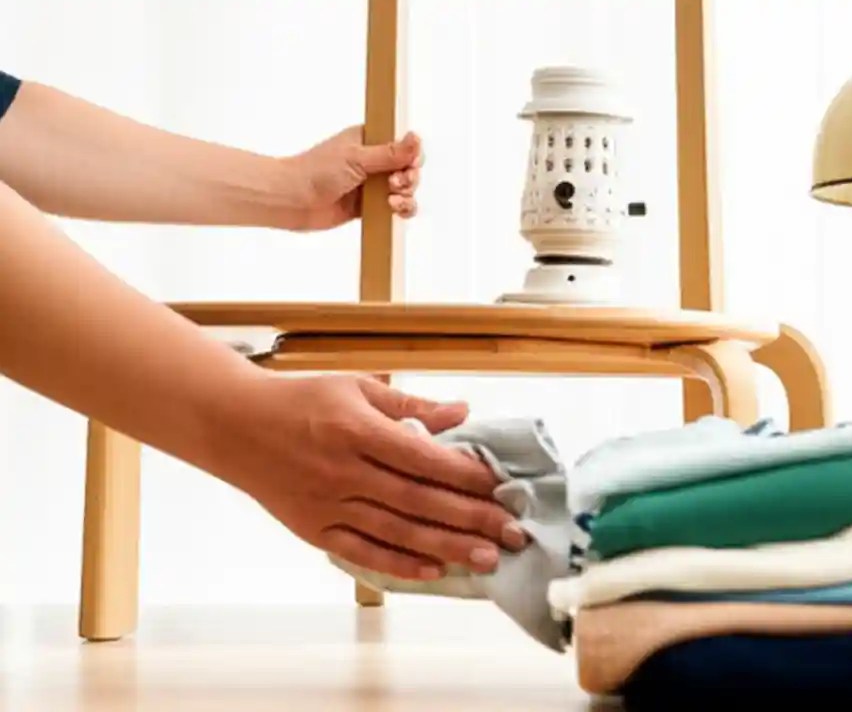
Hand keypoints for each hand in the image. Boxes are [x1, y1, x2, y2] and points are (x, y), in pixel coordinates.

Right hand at [206, 374, 527, 580]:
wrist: (234, 425)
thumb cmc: (301, 400)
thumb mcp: (356, 388)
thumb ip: (410, 405)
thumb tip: (462, 411)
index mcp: (356, 430)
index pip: (423, 458)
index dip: (465, 475)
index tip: (501, 486)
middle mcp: (343, 471)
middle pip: (417, 500)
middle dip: (470, 518)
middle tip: (511, 532)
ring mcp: (328, 505)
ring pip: (397, 531)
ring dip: (446, 547)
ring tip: (487, 557)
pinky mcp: (314, 530)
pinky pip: (363, 552)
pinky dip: (400, 564)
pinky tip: (435, 570)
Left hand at [283, 125, 421, 230]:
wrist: (292, 200)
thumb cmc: (316, 171)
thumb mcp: (357, 158)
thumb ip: (390, 152)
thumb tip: (417, 138)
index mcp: (369, 141)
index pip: (403, 144)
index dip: (412, 155)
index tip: (409, 164)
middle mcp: (373, 161)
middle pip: (408, 168)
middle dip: (409, 178)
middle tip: (395, 183)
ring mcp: (371, 185)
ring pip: (404, 190)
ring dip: (406, 196)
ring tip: (393, 201)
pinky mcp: (368, 206)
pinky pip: (395, 208)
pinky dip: (401, 210)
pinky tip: (395, 210)